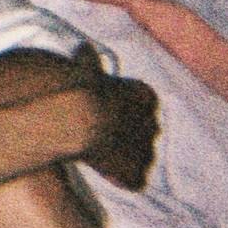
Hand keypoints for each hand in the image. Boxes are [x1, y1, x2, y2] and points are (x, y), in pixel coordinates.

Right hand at [79, 73, 160, 190]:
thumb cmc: (78, 87)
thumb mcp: (84, 67)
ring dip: (128, 158)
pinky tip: (108, 175)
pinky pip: (135, 180)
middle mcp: (151, 122)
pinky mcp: (135, 172)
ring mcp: (146, 150)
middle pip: (147, 130)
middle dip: (131, 134)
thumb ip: (89, 62)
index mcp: (144, 95)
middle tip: (106, 137)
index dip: (127, 108)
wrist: (76, 116)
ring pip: (144, 156)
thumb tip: (84, 48)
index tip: (110, 111)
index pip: (145, 103)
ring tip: (104, 158)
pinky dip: (123, 179)